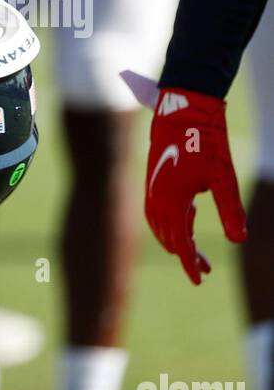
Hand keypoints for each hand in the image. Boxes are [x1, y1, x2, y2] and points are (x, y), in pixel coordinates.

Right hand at [144, 87, 246, 284]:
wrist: (182, 110)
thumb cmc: (205, 142)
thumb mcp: (223, 177)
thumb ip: (230, 210)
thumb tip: (238, 240)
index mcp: (172, 201)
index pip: (179, 243)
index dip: (189, 263)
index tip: (199, 279)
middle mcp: (157, 198)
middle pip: (168, 237)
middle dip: (185, 254)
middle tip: (204, 268)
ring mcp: (152, 188)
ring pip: (159, 225)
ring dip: (175, 240)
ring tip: (194, 251)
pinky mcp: (153, 179)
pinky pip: (155, 211)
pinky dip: (169, 223)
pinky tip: (187, 218)